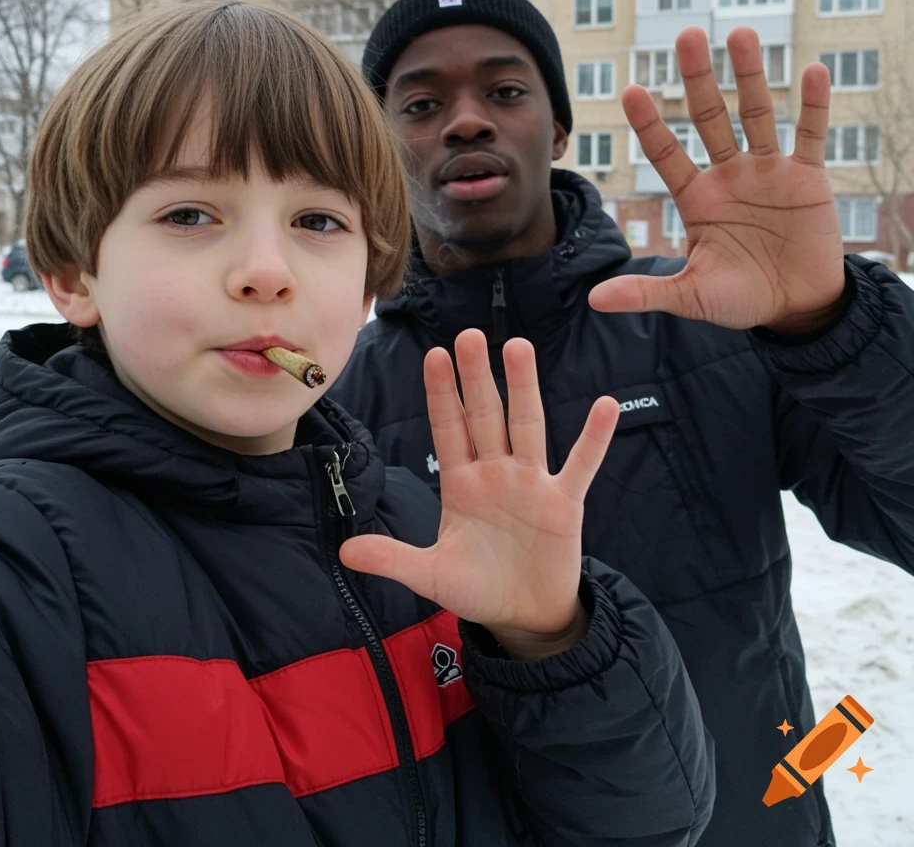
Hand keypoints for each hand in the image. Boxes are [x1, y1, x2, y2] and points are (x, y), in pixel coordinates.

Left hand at [339, 329, 618, 659]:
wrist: (523, 616)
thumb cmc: (477, 587)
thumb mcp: (431, 574)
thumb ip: (392, 558)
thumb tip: (344, 551)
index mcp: (461, 483)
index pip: (449, 429)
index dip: (442, 394)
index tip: (434, 355)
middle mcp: (495, 473)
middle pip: (486, 416)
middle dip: (477, 378)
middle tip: (470, 335)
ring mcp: (531, 483)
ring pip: (526, 426)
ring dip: (524, 388)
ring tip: (519, 347)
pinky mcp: (564, 504)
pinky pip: (581, 465)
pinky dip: (594, 438)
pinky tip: (606, 406)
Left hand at [589, 27, 846, 334]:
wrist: (794, 308)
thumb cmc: (739, 299)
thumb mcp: (690, 296)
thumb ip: (646, 292)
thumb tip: (594, 301)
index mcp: (696, 200)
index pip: (666, 154)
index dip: (650, 124)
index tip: (630, 90)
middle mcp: (728, 177)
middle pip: (710, 119)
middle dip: (698, 80)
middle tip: (686, 36)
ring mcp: (768, 173)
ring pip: (757, 115)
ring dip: (751, 76)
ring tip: (739, 33)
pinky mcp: (808, 178)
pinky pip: (810, 135)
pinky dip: (813, 106)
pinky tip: (813, 71)